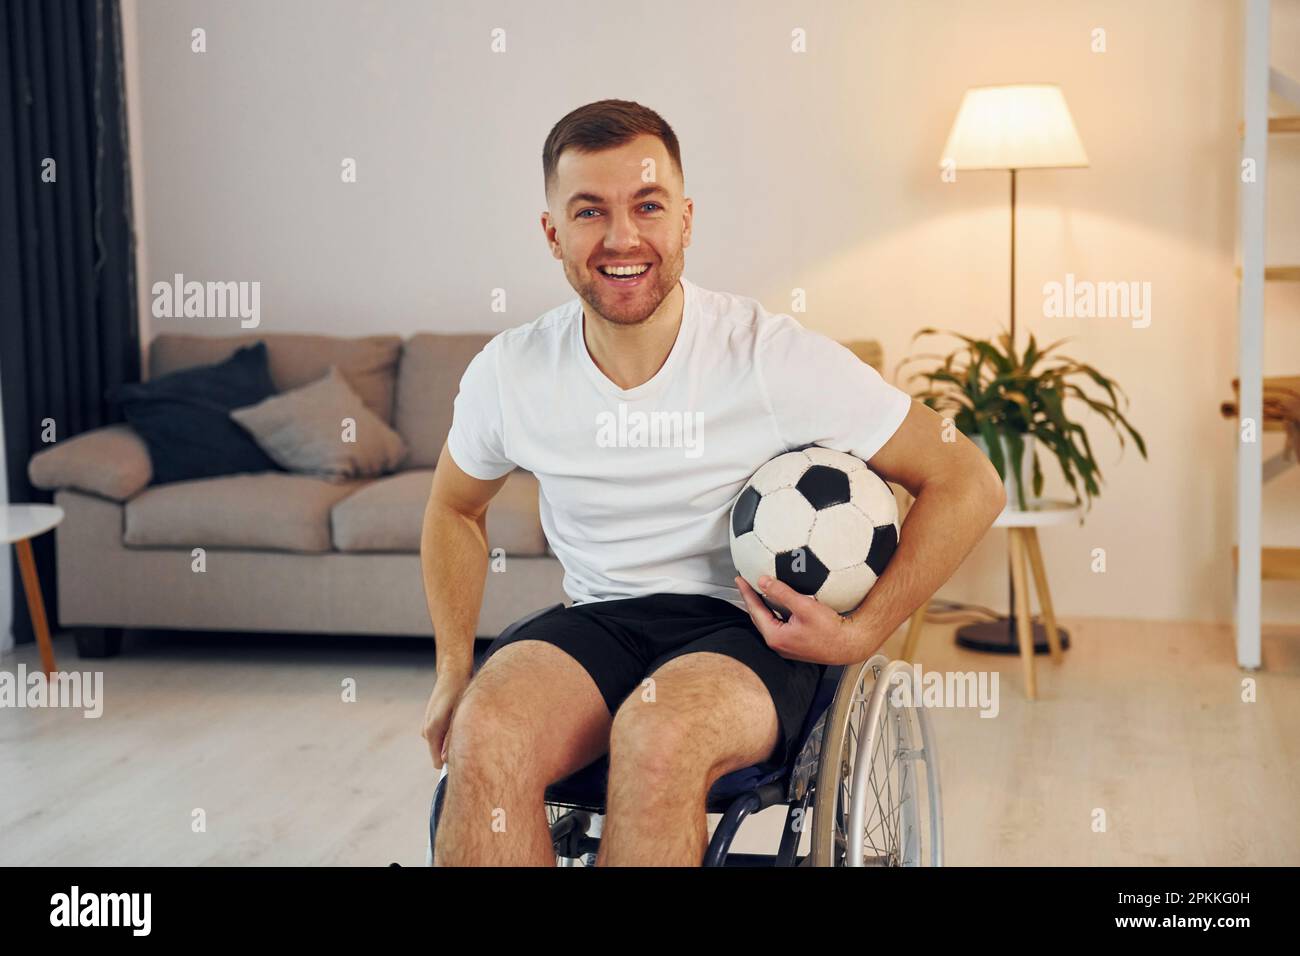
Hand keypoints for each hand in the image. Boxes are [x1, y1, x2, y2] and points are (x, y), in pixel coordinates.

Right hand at [421, 671, 470, 769]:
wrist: (452, 674)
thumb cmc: (460, 694)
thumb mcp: (459, 716)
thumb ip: (451, 738)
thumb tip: (445, 760)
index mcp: (431, 731)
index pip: (437, 763)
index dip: (450, 764)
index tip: (464, 761)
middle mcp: (426, 731)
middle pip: (439, 754)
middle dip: (451, 751)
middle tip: (468, 737)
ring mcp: (426, 726)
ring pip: (440, 745)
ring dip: (450, 740)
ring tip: (462, 723)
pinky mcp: (430, 721)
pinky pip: (440, 736)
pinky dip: (448, 733)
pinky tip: (456, 719)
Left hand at [735, 575, 864, 664]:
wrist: (849, 645)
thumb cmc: (830, 630)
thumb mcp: (805, 607)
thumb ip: (782, 593)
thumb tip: (763, 581)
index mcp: (775, 636)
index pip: (754, 610)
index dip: (746, 592)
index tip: (739, 579)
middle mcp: (778, 644)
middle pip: (758, 617)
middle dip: (751, 599)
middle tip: (745, 583)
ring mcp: (786, 646)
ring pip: (768, 622)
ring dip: (762, 606)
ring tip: (757, 592)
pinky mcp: (795, 644)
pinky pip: (778, 625)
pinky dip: (774, 612)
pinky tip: (778, 604)